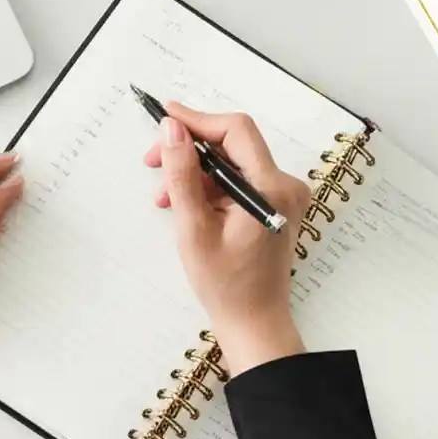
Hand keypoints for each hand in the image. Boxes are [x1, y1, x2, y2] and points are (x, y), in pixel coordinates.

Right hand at [145, 104, 310, 375]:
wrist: (254, 322)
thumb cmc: (227, 285)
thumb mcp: (194, 228)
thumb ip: (182, 175)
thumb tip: (171, 130)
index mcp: (271, 188)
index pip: (236, 130)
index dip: (198, 119)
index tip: (165, 116)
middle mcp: (284, 185)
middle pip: (233, 143)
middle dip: (190, 149)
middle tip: (153, 160)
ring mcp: (282, 195)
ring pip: (232, 162)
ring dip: (195, 171)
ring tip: (164, 196)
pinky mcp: (273, 205)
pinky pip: (237, 180)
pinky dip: (209, 186)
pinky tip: (184, 204)